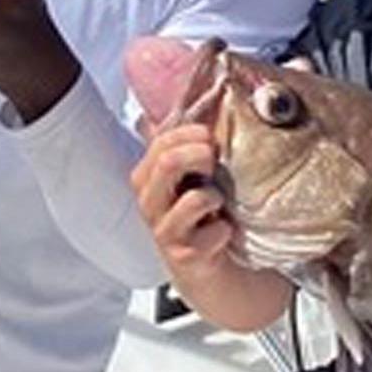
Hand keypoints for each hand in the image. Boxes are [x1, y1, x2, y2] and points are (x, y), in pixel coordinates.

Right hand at [130, 123, 234, 280]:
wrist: (206, 268)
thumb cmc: (197, 217)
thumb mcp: (187, 177)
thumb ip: (181, 145)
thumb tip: (187, 103)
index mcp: (147, 177)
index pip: (160, 141)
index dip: (190, 133)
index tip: (210, 136)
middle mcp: (149, 203)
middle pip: (168, 162)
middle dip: (200, 154)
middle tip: (215, 162)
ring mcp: (164, 230)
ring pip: (195, 198)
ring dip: (215, 197)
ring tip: (217, 204)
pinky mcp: (184, 255)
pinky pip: (214, 232)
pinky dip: (225, 230)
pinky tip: (222, 233)